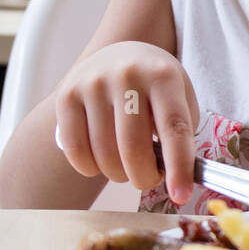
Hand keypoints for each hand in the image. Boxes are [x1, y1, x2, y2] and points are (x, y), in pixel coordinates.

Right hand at [54, 41, 199, 204]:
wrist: (121, 52)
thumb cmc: (156, 88)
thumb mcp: (180, 98)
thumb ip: (180, 135)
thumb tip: (176, 182)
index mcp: (163, 77)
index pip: (174, 129)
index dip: (178, 167)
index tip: (181, 196)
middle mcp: (127, 75)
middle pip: (134, 149)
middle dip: (144, 178)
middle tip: (149, 178)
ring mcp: (93, 83)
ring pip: (105, 155)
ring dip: (119, 175)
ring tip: (127, 165)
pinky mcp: (66, 95)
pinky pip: (76, 151)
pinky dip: (90, 169)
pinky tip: (101, 160)